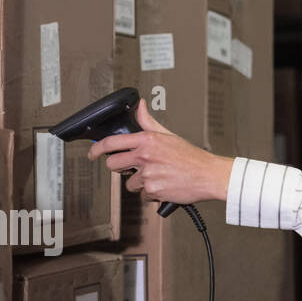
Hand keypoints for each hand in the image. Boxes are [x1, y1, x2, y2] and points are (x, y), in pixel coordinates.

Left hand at [87, 99, 232, 206]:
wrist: (208, 175)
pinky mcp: (152, 190)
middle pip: (113, 164)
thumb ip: (149, 121)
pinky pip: (142, 194)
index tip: (93, 152)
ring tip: (158, 176)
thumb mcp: (169, 135)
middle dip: (119, 167)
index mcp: (148, 140)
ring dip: (140, 182)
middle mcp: (145, 156)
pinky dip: (151, 192)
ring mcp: (147, 174)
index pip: (112, 143)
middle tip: (132, 167)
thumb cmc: (192, 157)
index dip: (96, 149)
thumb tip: (140, 106)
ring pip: (129, 182)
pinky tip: (164, 185)